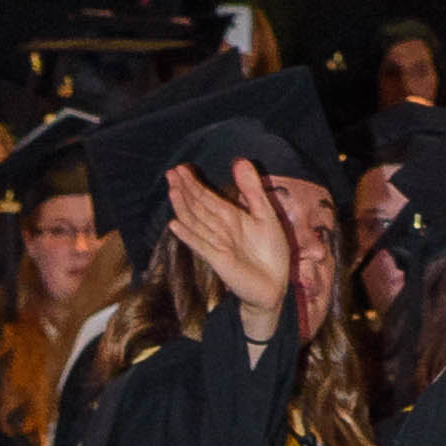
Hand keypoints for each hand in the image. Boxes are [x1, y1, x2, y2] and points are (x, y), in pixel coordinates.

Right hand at [170, 153, 293, 336]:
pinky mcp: (219, 260)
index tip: (180, 168)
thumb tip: (239, 160)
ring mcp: (217, 244)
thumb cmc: (270, 252)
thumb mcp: (265, 214)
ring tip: (172, 190)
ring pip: (196, 222)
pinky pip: (201, 245)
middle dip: (185, 190)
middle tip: (170, 173)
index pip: (207, 197)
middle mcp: (220, 229)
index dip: (194, 183)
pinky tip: (174, 224)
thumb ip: (252, 189)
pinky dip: (188, 235)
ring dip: (183, 207)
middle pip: (198, 207)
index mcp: (230, 217)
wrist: (275, 285)